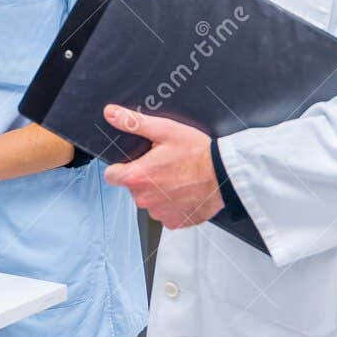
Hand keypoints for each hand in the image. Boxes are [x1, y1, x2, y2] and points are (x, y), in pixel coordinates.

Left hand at [100, 105, 224, 228]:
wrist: (225, 175)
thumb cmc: (198, 153)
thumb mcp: (164, 130)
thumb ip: (134, 123)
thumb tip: (112, 114)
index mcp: (137, 177)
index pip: (111, 176)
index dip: (120, 167)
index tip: (134, 162)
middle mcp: (145, 200)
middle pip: (132, 187)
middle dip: (144, 176)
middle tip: (164, 165)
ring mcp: (160, 213)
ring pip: (149, 200)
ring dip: (158, 191)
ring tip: (177, 177)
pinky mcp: (175, 222)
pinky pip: (166, 212)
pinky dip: (172, 203)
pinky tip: (184, 190)